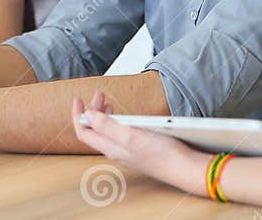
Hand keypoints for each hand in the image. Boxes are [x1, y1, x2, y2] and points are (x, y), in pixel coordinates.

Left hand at [71, 91, 208, 194]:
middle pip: (95, 130)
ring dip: (103, 115)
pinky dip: (117, 121)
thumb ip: (106, 126)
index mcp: (110, 147)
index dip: (77, 115)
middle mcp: (116, 150)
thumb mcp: (130, 135)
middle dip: (92, 110)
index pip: (83, 132)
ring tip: (107, 102)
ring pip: (107, 132)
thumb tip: (87, 116)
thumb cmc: (161, 153)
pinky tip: (124, 116)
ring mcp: (127, 151)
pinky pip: (119, 134)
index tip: (78, 99)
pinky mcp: (139, 149)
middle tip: (99, 94)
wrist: (184, 168)